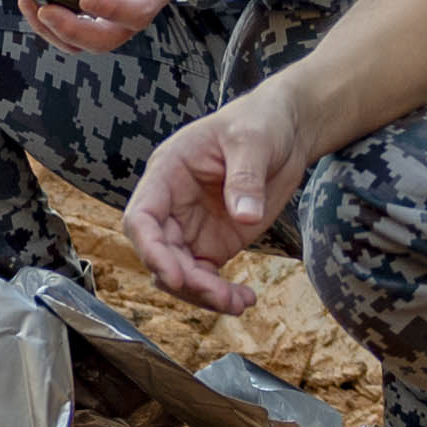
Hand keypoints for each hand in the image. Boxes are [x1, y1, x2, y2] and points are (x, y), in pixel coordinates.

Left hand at [15, 0, 184, 59]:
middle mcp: (137, 6)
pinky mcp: (95, 15)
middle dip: (74, 30)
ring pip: (86, 42)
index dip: (112, 10)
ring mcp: (115, 16)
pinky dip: (50, 24)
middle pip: (109, 38)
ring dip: (55, 31)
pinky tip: (31, 1)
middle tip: (45, 9)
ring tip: (30, 2)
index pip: (139, 9)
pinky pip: (74, 31)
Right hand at [123, 90, 311, 312]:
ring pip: (180, 272)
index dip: (150, 249)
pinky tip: (244, 300)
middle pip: (159, 253)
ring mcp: (191, 228)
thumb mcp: (252, 141)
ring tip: (238, 303)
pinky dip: (221, 294)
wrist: (285, 132)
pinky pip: (206, 277)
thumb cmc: (259, 123)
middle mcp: (172, 205)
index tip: (173, 275)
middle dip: (184, 280)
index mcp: (167, 173)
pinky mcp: (214, 243)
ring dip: (202, 295)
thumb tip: (244, 216)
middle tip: (218, 295)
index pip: (141, 217)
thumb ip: (245, 177)